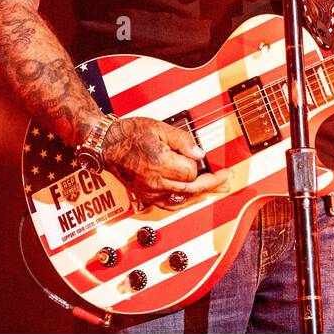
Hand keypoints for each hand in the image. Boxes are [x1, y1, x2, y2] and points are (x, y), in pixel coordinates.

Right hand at [102, 116, 232, 209]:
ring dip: (202, 194)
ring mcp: (149, 192)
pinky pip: (170, 205)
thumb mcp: (159, 128)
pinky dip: (185, 202)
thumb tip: (199, 154)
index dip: (197, 163)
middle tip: (227, 179)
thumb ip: (182, 140)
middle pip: (191, 188)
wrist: (107, 144)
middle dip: (212, 183)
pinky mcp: (146, 197)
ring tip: (218, 189)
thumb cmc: (130, 133)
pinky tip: (196, 197)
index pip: (190, 171)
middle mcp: (154, 182)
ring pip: (183, 199)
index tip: (197, 155)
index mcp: (159, 163)